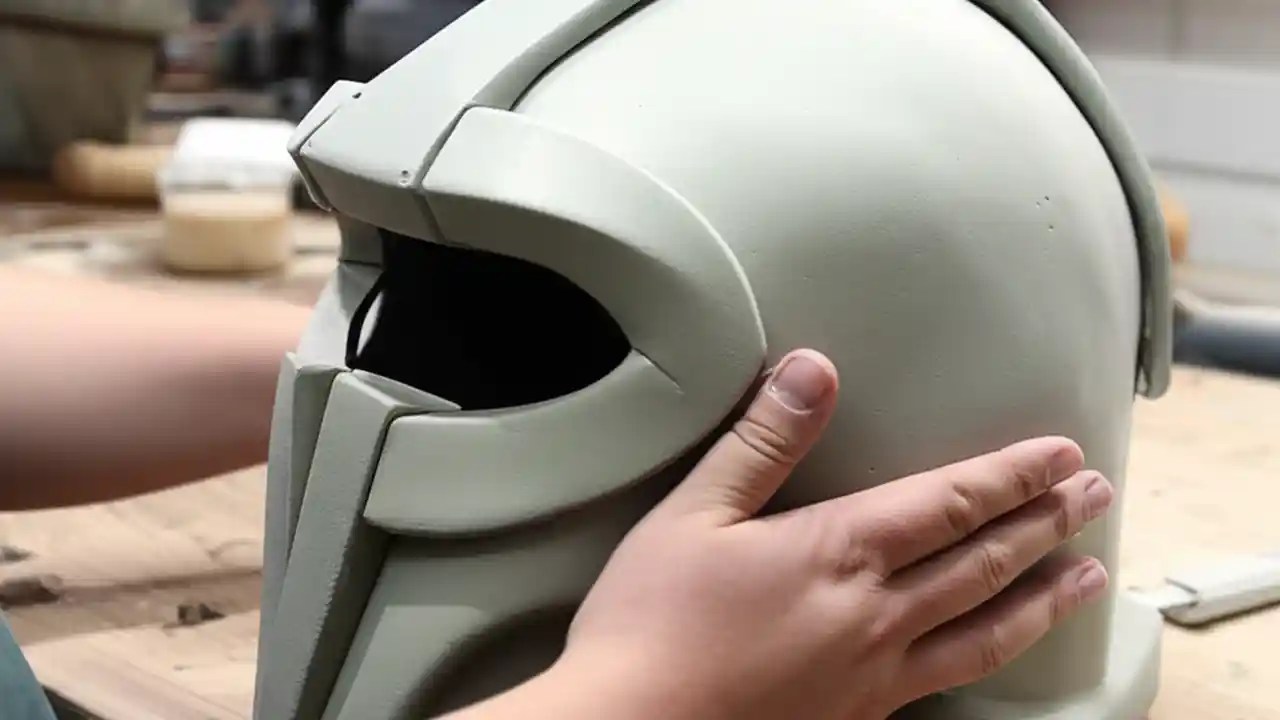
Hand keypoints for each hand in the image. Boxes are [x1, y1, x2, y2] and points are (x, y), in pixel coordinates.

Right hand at [551, 349, 1113, 719]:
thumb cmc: (652, 623)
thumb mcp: (692, 515)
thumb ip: (761, 441)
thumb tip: (813, 370)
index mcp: (839, 553)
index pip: (952, 503)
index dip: (1013, 475)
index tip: (1061, 454)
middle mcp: (876, 614)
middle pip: (985, 562)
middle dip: (1047, 523)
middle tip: (1096, 496)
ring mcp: (875, 674)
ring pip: (986, 631)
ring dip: (1043, 598)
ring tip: (1088, 577)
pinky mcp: (859, 715)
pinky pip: (948, 680)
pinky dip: (992, 655)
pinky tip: (999, 650)